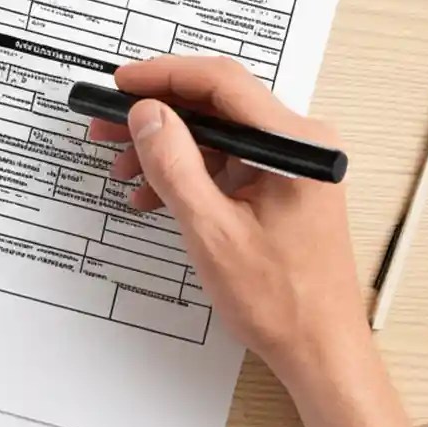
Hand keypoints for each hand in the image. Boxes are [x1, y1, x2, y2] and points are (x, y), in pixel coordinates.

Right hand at [90, 56, 410, 426]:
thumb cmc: (281, 301)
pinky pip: (228, 162)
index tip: (121, 83)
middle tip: (108, 125)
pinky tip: (153, 193)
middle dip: (158, 114)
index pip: (223, 83)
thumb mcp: (212, 231)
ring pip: (218, 134)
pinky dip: (189, 171)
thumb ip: (176, 165)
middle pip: (218, 104)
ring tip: (122, 167)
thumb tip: (147, 115)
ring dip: (168, 147)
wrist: (319, 350)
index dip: (164, 76)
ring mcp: (293, 165)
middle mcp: (301, 145)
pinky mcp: (283, 186)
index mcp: (296, 145)